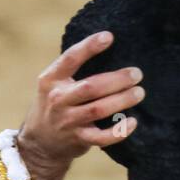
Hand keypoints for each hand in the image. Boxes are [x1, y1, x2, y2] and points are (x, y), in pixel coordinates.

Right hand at [16, 30, 142, 179]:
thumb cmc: (55, 104)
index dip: (89, 47)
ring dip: (122, 100)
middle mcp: (58, 99)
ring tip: (139, 92)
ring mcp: (67, 121)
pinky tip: (132, 122)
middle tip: (137, 74)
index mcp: (51, 80)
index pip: (70, 58)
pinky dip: (119, 131)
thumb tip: (107, 44)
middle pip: (91, 87)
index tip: (109, 36)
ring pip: (98, 109)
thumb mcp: (53, 84)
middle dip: (117, 79)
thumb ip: (71, 69)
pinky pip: (101, 137)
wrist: (40, 142)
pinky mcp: (78, 139)